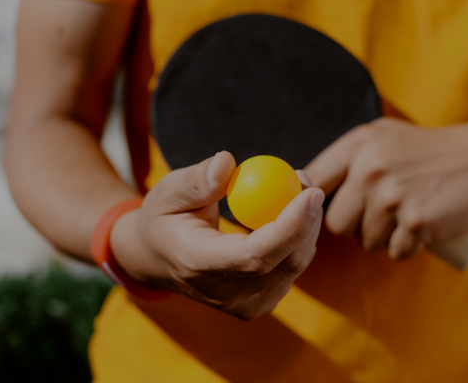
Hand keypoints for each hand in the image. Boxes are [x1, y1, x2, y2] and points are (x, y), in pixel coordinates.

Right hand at [111, 151, 324, 320]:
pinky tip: (281, 217)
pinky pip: (291, 268)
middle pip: (285, 262)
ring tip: (291, 190)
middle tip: (305, 180)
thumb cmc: (164, 218)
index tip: (310, 192)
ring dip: (305, 226)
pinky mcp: (260, 303)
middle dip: (307, 220)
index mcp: (198, 266)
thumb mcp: (167, 191)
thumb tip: (227, 162)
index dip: (290, 226)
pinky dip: (296, 240)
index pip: (256, 255)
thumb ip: (197, 179)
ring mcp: (245, 305)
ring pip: (295, 265)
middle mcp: (225, 294)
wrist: (157, 260)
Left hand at [305, 117, 467, 259]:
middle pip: (335, 223)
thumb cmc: (431, 151)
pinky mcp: (415, 221)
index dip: (310, 203)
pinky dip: (409, 246)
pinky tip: (424, 226)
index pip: (311, 182)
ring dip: (385, 237)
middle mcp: (370, 167)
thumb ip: (346, 158)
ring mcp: (392, 195)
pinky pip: (396, 251)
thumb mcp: (384, 138)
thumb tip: (301, 185)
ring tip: (409, 213)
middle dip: (356, 225)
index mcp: (358, 144)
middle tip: (383, 213)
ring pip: (366, 240)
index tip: (315, 213)